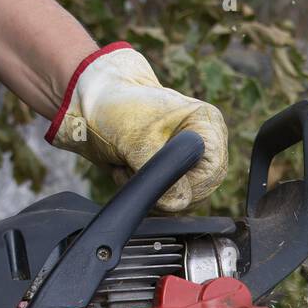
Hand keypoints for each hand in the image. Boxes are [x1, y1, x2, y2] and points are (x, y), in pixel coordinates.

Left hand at [45, 43, 228, 212]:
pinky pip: (171, 200)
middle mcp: (206, 144)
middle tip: (132, 171)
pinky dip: (147, 193)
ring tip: (127, 166)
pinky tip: (129, 171)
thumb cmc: (116, 110)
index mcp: (207, 125)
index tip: (153, 179)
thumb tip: (178, 203)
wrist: (94, 104)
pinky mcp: (176, 173)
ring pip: (185, 199)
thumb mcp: (136, 142)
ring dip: (153, 193)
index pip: (213, 172)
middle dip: (164, 190)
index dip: (188, 185)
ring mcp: (192, 160)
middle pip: (201, 190)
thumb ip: (160, 172)